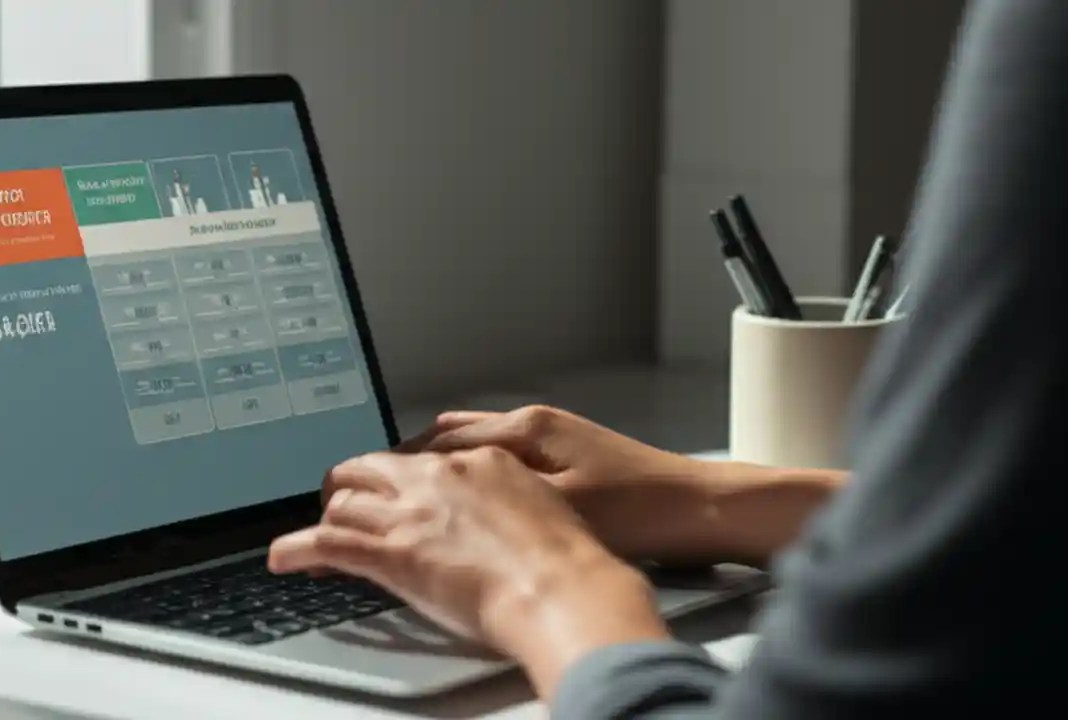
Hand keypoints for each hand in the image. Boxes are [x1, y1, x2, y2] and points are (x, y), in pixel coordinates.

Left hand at [268, 448, 667, 698]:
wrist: (563, 586)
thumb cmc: (569, 558)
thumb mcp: (547, 506)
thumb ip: (511, 501)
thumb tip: (499, 516)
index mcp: (480, 461)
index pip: (420, 460)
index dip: (399, 478)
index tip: (394, 491)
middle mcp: (438, 477)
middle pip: (372, 467)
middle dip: (351, 484)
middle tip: (345, 503)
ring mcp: (411, 512)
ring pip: (346, 501)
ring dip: (327, 517)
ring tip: (316, 533)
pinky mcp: (392, 551)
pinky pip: (328, 542)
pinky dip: (297, 548)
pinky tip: (283, 556)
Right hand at [404, 405, 843, 565]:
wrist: (700, 509)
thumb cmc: (636, 511)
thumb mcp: (557, 506)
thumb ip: (493, 496)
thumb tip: (439, 492)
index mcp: (525, 431)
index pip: (441, 440)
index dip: (399, 462)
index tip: (367, 477)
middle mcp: (533, 424)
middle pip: (452, 433)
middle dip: (412, 458)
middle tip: (377, 482)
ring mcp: (551, 436)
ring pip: (476, 441)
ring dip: (442, 461)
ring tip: (411, 486)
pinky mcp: (567, 454)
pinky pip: (500, 453)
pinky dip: (472, 467)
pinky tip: (469, 491)